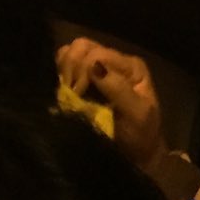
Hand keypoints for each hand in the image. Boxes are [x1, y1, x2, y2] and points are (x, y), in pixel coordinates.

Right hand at [56, 37, 167, 171]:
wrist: (136, 152)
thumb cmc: (139, 134)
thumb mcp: (136, 114)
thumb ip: (118, 88)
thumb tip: (94, 66)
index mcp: (130, 66)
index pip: (97, 54)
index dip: (83, 72)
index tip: (79, 96)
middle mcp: (114, 61)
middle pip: (82, 46)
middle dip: (71, 68)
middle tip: (72, 93)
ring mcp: (99, 67)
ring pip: (71, 51)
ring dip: (64, 69)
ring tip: (68, 90)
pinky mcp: (85, 76)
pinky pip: (64, 62)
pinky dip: (60, 71)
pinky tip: (64, 87)